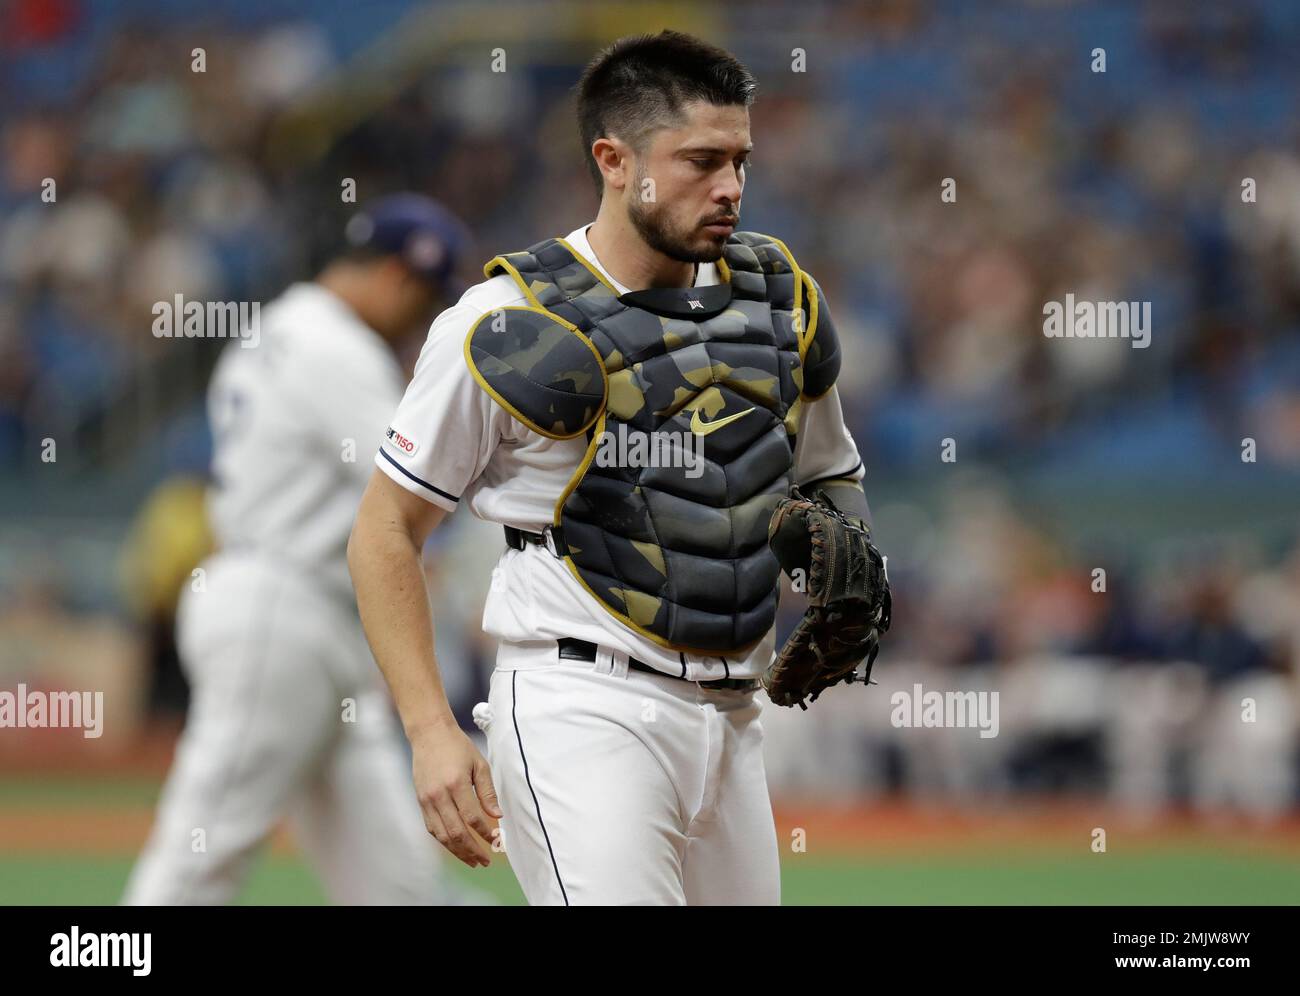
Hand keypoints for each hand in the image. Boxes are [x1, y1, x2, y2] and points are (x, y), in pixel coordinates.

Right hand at [409, 719, 501, 867]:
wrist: (429, 734)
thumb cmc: (458, 747)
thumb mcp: (479, 764)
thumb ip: (487, 791)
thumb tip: (497, 816)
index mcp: (456, 784)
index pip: (472, 817)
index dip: (485, 833)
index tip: (496, 841)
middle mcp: (439, 795)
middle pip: (456, 832)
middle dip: (472, 850)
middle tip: (486, 861)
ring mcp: (427, 800)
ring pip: (442, 835)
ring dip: (458, 852)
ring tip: (472, 861)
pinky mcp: (421, 802)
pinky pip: (432, 828)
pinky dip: (444, 841)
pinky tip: (456, 848)